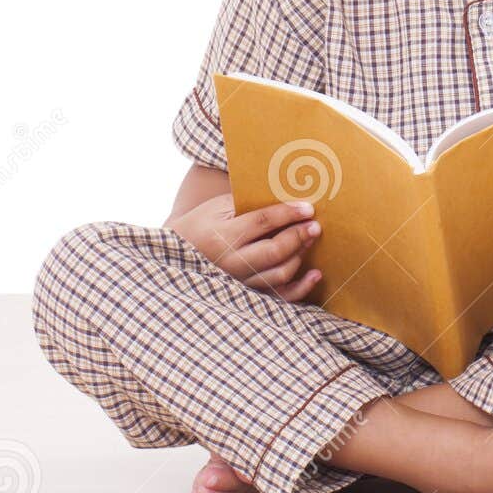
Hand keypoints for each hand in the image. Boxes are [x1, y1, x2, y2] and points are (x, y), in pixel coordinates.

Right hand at [167, 193, 323, 301]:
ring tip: (311, 239)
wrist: (176, 257)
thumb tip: (284, 195)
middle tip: (315, 225)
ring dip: (300, 256)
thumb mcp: (217, 207)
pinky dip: (301, 287)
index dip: (288, 214)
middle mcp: (232, 262)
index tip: (308, 208)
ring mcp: (240, 282)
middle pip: (274, 250)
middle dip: (298, 236)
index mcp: (223, 235)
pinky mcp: (248, 295)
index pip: (262, 222)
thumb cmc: (201, 225)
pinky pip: (279, 297)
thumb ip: (246, 203)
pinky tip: (316, 274)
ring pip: (279, 274)